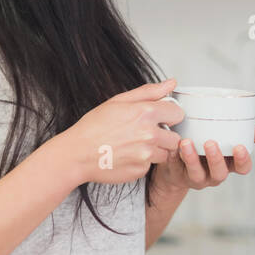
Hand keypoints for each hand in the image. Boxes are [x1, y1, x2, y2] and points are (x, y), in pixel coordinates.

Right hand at [57, 78, 184, 185]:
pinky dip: (141, 163)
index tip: (160, 118)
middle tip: (145, 134)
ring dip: (155, 151)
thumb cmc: (94, 126)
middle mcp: (149, 134)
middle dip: (164, 136)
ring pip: (165, 154)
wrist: (76, 154)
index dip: (169, 116)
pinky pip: (150, 166)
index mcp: (146, 113)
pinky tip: (126, 157)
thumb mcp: (119, 101)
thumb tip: (172, 83)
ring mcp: (145, 155)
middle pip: (175, 137)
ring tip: (133, 146)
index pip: (178, 114)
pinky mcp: (140, 171)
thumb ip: (149, 92)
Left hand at [156, 123, 254, 191]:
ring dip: (191, 158)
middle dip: (215, 159)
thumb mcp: (228, 139)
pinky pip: (174, 167)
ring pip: (196, 173)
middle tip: (210, 143)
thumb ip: (248, 133)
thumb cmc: (208, 146)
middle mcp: (213, 174)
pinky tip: (170, 146)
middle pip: (219, 173)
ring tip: (186, 143)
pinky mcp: (176, 174)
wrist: (180, 161)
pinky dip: (172, 157)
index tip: (239, 147)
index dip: (242, 160)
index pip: (242, 168)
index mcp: (229, 164)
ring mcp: (195, 176)